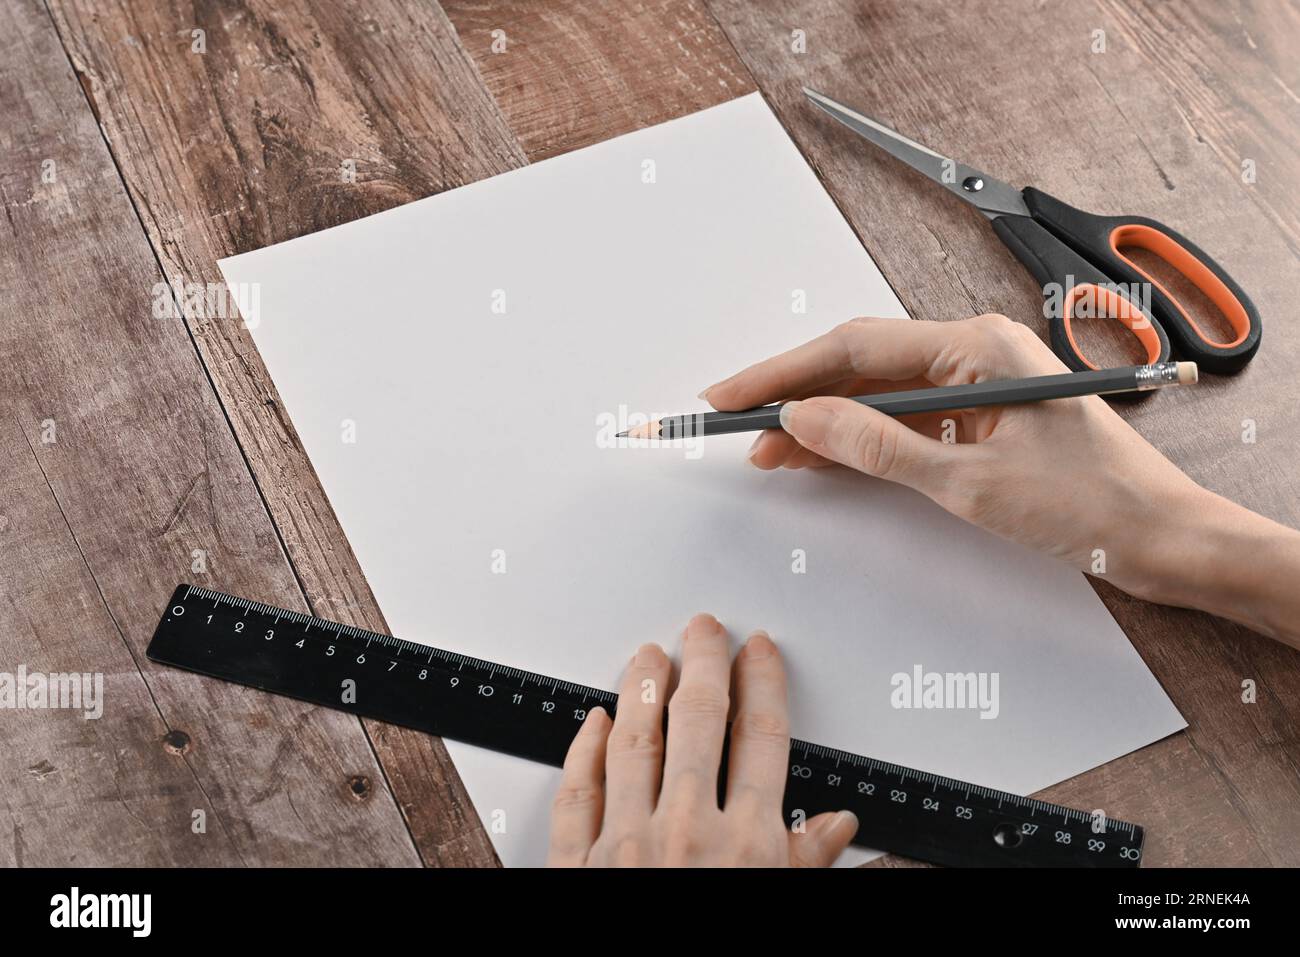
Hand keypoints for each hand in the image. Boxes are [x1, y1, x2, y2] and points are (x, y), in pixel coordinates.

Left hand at [546, 614, 858, 865]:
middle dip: (704, 663)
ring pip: (635, 741)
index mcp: (752, 848)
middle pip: (699, 721)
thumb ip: (812, 870)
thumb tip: (843, 830)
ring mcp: (627, 845)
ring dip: (643, 689)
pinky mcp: (577, 866)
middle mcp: (688, 834)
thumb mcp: (786, 913)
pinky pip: (576, 794)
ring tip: (649, 654)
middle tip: (704, 628)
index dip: (764, 683)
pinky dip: (583, 753)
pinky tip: (593, 723)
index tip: (761, 651)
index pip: (764, 739)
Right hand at [701, 315, 1299, 645]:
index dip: (783, 374)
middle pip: (860, 363)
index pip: (856, 348)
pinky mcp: (979, 414)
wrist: (1157, 537)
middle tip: (733, 422)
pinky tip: (819, 453)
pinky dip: (859, 437)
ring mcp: (977, 382)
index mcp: (978, 345)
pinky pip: (903, 417)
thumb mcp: (967, 482)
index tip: (732, 396)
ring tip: (766, 449)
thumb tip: (805, 419)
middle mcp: (975, 351)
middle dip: (794, 395)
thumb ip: (877, 446)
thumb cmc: (1089, 504)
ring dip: (822, 419)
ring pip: (876, 392)